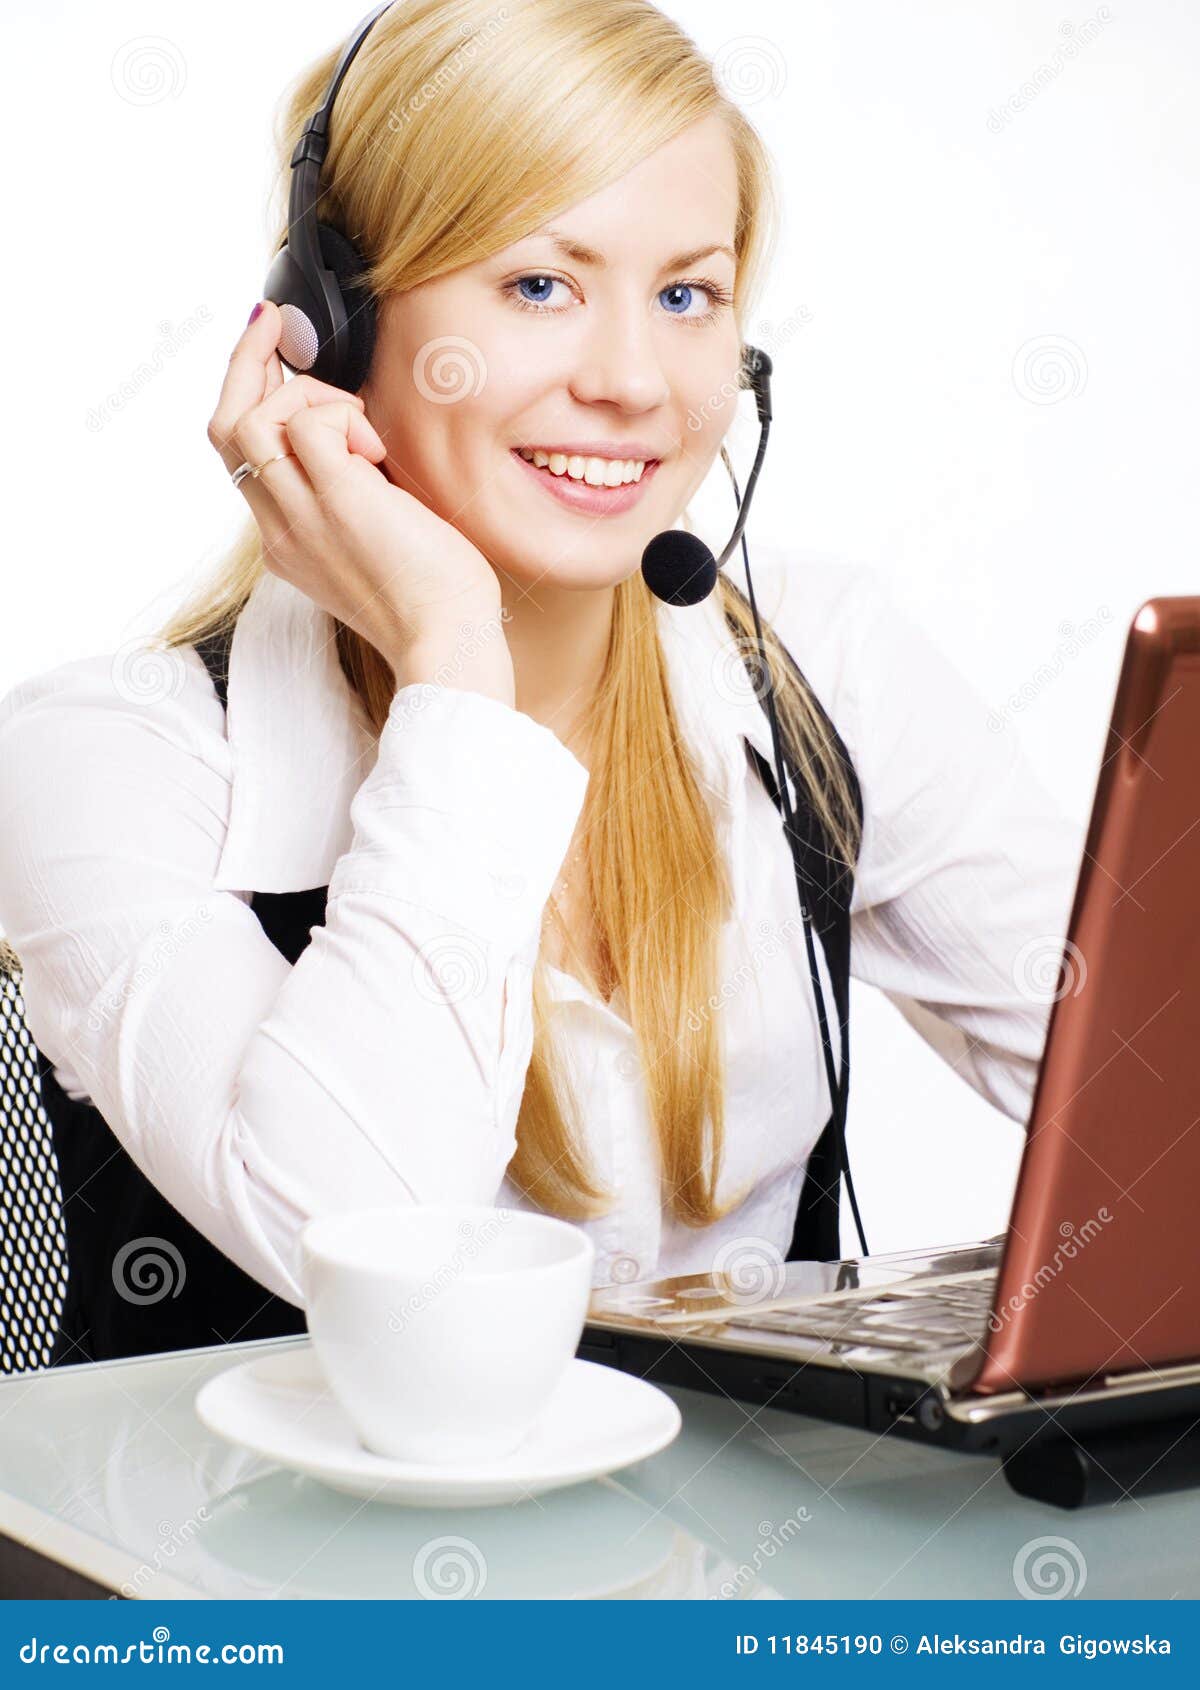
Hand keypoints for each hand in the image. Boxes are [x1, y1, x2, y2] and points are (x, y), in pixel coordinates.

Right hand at [206, 302, 506, 668]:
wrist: (447, 644)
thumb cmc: (435, 602)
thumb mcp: (379, 544)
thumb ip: (357, 497)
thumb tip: (369, 445)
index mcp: (287, 542)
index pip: (241, 457)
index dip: (247, 396)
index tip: (267, 353)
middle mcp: (280, 529)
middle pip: (225, 429)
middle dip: (244, 364)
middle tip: (271, 322)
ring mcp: (300, 515)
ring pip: (251, 420)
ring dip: (305, 395)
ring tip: (362, 427)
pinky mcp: (337, 500)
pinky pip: (310, 422)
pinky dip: (343, 415)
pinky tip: (379, 449)